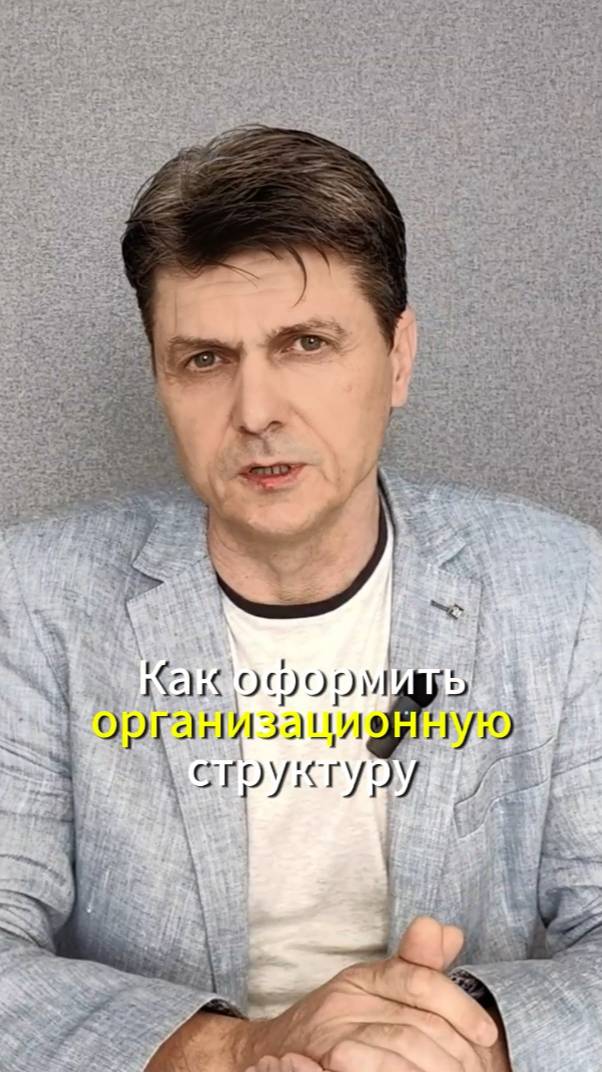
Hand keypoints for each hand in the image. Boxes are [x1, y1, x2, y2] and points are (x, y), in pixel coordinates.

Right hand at [238, 915, 500, 1071]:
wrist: (261, 1058)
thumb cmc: (330, 1026)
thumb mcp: (373, 989)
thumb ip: (414, 964)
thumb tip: (450, 931)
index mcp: (362, 978)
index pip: (419, 982)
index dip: (458, 1006)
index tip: (487, 1034)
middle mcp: (343, 1001)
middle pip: (413, 1023)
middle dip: (453, 1050)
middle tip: (477, 1068)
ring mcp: (328, 1036)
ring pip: (397, 1051)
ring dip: (433, 1068)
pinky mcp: (314, 1063)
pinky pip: (366, 1067)